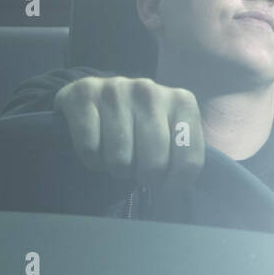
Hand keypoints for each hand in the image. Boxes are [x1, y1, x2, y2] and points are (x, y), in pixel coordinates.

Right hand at [53, 76, 204, 184]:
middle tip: (137, 167)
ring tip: (117, 155)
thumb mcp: (170, 131)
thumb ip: (185, 154)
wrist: (96, 94)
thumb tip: (185, 184)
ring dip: (116, 168)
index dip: (174, 181)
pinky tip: (97, 146)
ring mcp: (116, 90)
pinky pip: (89, 149)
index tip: (164, 178)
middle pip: (153, 165)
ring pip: (119, 160)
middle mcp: (150, 91)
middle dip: (143, 176)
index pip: (189, 163)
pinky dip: (92, 159)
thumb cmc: (140, 123)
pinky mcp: (84, 94)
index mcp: (182, 101)